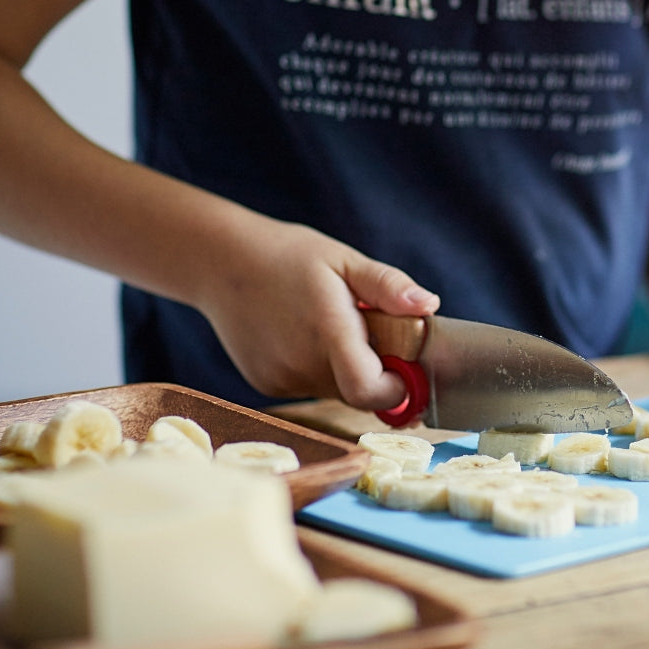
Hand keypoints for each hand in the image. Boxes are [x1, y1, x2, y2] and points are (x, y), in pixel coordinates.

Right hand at [196, 219, 438, 409]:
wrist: (221, 262)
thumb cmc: (289, 255)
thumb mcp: (345, 260)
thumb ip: (387, 287)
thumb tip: (428, 306)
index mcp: (328, 332)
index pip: (370, 390)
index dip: (399, 389)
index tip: (408, 368)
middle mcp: (301, 364)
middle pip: (358, 392)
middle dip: (377, 372)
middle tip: (371, 332)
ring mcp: (279, 378)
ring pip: (334, 390)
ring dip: (346, 368)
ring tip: (329, 325)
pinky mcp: (265, 384)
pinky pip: (309, 387)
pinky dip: (318, 369)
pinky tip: (302, 334)